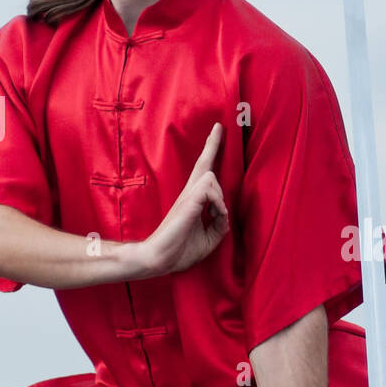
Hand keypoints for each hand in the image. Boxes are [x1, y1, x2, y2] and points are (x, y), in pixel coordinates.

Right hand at [134, 123, 228, 275]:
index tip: (216, 136)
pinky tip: (214, 215)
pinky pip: (211, 191)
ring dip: (220, 199)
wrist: (160, 260)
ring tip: (215, 216)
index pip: (203, 173)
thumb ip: (220, 222)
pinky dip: (218, 205)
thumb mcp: (209, 238)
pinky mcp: (188, 202)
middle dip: (212, 145)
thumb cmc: (179, 250)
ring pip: (212, 178)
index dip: (211, 155)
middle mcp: (190, 194)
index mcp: (193, 201)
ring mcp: (188, 196)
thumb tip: (225, 210)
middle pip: (203, 163)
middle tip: (220, 126)